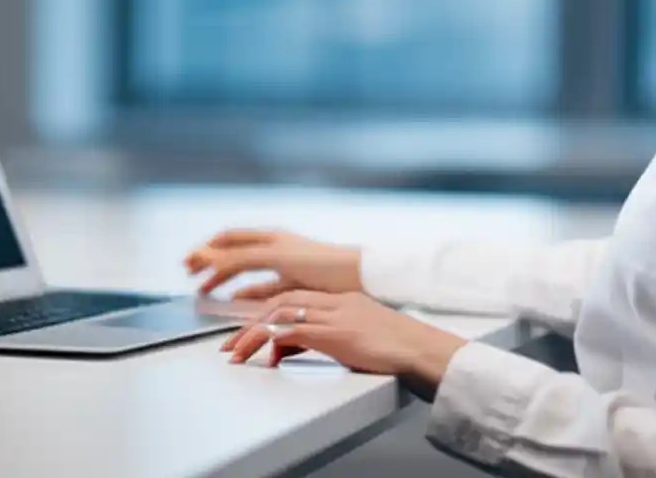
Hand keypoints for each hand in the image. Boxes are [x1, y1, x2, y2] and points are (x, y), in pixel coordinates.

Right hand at [184, 229, 362, 300]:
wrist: (359, 278)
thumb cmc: (321, 262)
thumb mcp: (273, 257)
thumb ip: (237, 258)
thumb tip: (204, 257)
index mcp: (270, 238)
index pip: (229, 239)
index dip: (206, 250)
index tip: (188, 263)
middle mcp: (276, 250)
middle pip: (235, 256)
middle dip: (212, 266)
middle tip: (192, 278)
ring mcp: (285, 268)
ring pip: (248, 275)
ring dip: (226, 283)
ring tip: (208, 293)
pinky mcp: (296, 287)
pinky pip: (264, 290)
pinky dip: (247, 296)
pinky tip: (237, 303)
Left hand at [221, 290, 468, 388]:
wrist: (425, 351)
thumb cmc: (401, 351)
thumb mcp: (360, 340)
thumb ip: (330, 340)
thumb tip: (295, 351)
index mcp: (343, 300)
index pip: (295, 298)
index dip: (268, 313)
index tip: (250, 331)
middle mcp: (336, 302)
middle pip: (282, 302)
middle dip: (251, 322)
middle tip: (230, 345)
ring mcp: (335, 316)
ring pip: (280, 315)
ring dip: (252, 335)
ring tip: (235, 354)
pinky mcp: (335, 333)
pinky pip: (292, 332)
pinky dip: (270, 343)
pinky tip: (261, 358)